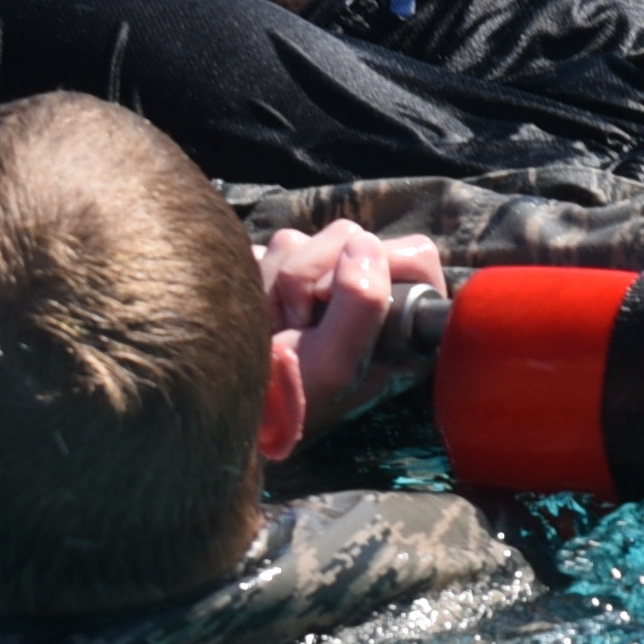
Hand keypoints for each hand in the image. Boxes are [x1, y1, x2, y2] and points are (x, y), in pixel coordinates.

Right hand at [261, 219, 450, 433]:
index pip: (413, 254)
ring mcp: (327, 286)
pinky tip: (261, 315)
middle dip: (310, 277)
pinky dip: (260, 278)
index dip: (373, 265)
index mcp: (403, 323)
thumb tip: (363, 244)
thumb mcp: (333, 364)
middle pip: (353, 237)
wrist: (230, 405)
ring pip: (306, 241)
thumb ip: (362, 302)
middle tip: (298, 325)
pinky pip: (274, 249)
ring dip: (280, 284)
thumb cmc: (287, 401)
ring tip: (278, 327)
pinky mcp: (288, 278)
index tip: (331, 300)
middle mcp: (371, 298)